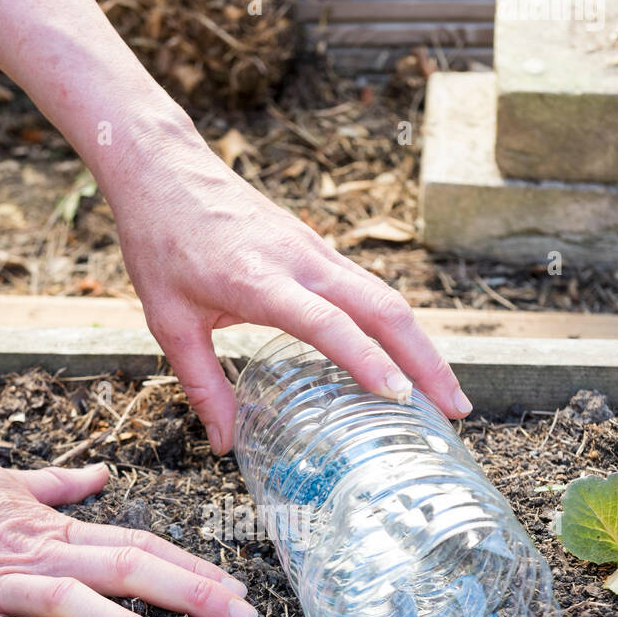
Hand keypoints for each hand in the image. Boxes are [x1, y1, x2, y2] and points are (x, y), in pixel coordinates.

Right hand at [0, 407, 255, 616]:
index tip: (238, 590)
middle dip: (189, 595)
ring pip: (69, 601)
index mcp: (53, 531)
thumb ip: (60, 488)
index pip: (138, 548)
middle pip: (124, 569)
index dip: (191, 570)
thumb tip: (102, 475)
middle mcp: (35, 553)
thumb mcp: (8, 483)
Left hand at [108, 118, 471, 454]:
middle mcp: (300, 261)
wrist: (164, 169)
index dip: (366, 359)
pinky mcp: (319, 249)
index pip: (326, 322)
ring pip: (386, 297)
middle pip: (383, 308)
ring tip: (447, 395)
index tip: (400, 396)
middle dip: (427, 360)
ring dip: (422, 345)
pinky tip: (409, 360)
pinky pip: (370, 289)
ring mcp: (316, 251)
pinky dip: (398, 326)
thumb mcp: (169, 322)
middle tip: (456, 410)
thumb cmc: (161, 242)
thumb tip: (224, 447)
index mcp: (259, 279)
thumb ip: (202, 385)